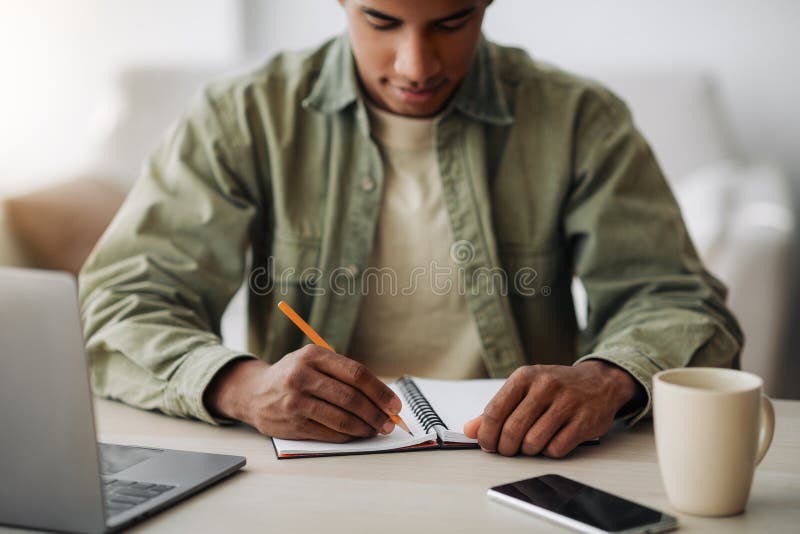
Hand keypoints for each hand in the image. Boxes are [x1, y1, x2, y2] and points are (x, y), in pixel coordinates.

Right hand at [204, 345, 401, 441]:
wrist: (253, 393)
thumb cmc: (293, 376)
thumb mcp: (313, 362)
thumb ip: (343, 374)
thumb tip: (382, 398)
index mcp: (313, 355)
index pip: (356, 373)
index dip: (380, 391)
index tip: (395, 404)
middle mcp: (302, 375)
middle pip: (351, 397)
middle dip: (376, 413)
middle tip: (389, 423)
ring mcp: (295, 400)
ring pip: (341, 418)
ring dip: (364, 427)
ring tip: (375, 430)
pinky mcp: (292, 423)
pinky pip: (328, 432)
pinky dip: (347, 436)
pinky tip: (356, 434)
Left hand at [463, 361, 640, 457]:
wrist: (599, 382)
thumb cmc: (555, 387)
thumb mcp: (524, 389)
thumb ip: (497, 409)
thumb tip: (470, 430)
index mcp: (525, 376)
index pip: (494, 411)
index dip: (486, 434)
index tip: (487, 444)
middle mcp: (546, 386)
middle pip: (512, 430)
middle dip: (506, 447)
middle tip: (508, 450)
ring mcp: (567, 403)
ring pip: (533, 442)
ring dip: (528, 451)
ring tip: (530, 445)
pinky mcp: (585, 421)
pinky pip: (556, 448)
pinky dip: (549, 452)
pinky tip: (550, 442)